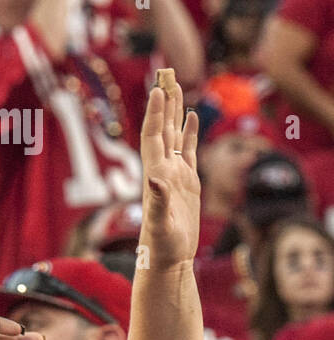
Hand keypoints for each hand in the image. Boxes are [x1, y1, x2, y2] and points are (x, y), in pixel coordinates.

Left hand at [138, 78, 200, 270]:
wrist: (167, 260)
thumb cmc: (161, 247)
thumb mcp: (160, 225)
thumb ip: (158, 202)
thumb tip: (155, 178)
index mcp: (155, 175)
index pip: (152, 137)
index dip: (154, 114)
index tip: (156, 89)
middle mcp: (162, 171)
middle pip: (162, 130)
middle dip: (164, 103)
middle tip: (166, 75)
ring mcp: (175, 175)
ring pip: (175, 136)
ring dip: (175, 112)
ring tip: (177, 87)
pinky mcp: (187, 183)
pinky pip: (188, 150)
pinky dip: (190, 132)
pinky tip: (192, 117)